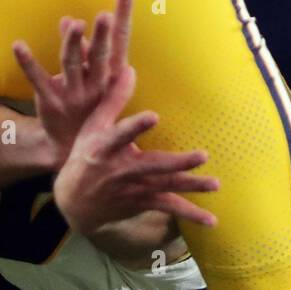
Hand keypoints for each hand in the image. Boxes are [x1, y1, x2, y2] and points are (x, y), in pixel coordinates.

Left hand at [12, 0, 134, 166]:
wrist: (68, 148)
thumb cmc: (87, 108)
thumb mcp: (95, 81)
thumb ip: (84, 51)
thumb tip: (70, 20)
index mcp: (111, 78)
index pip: (120, 42)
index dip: (123, 17)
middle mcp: (95, 86)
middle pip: (99, 55)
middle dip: (102, 36)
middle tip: (104, 16)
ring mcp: (73, 95)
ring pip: (72, 64)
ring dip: (73, 44)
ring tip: (73, 24)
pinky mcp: (50, 102)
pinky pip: (38, 79)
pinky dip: (27, 62)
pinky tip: (18, 45)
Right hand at [52, 64, 218, 236]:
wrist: (75, 203)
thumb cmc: (85, 156)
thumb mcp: (92, 128)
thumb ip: (113, 100)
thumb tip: (129, 68)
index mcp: (105, 148)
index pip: (121, 134)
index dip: (136, 126)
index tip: (153, 117)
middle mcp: (120, 170)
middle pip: (152, 165)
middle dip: (177, 162)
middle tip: (202, 156)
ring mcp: (134, 188)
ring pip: (166, 187)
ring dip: (191, 186)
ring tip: (215, 184)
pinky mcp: (142, 202)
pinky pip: (169, 208)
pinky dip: (191, 215)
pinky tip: (211, 220)